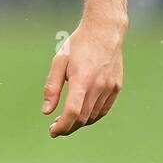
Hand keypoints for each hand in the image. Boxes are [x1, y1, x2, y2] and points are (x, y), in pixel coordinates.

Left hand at [42, 21, 124, 137]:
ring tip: (66, 121)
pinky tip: (82, 115)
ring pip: (93, 116)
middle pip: (83, 118)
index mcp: (82, 79)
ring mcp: (110, 87)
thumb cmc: (78, 45)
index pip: (73, 112)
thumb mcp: (59, 62)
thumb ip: (52, 88)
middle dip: (68, 127)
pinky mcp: (116, 87)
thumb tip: (46, 112)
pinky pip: (103, 110)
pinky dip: (92, 117)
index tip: (52, 131)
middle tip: (55, 128)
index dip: (62, 126)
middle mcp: (98, 86)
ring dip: (79, 123)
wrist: (105, 31)